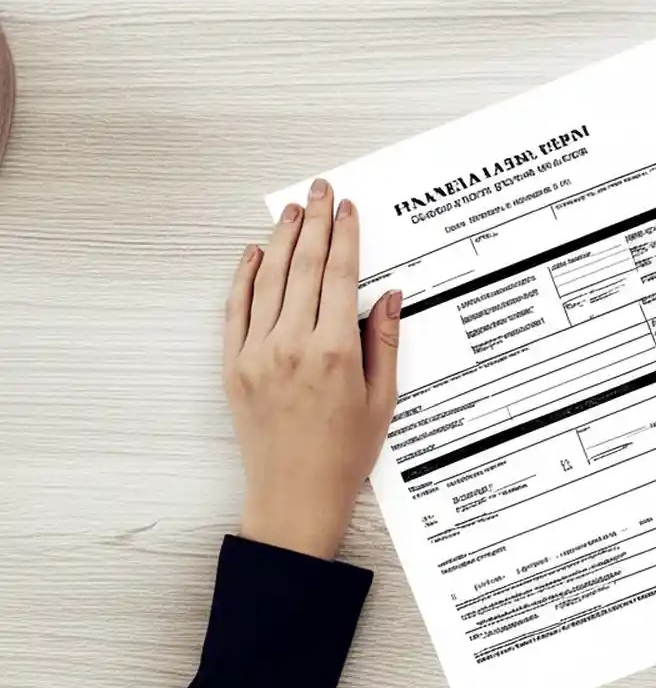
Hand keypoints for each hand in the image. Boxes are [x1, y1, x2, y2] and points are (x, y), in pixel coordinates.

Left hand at [222, 178, 400, 558]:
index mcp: (333, 352)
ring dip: (280, 240)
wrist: (295, 496)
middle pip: (302, 267)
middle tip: (320, 191)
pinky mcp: (234, 366)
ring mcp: (257, 354)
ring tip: (292, 211)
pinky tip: (253, 254)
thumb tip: (389, 295)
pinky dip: (243, 277)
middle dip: (314, 223)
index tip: (349, 210)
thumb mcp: (382, 399)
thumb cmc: (343, 454)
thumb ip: (384, 341)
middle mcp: (291, 346)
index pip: (339, 276)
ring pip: (267, 280)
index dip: (345, 236)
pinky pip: (236, 309)